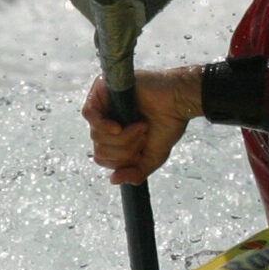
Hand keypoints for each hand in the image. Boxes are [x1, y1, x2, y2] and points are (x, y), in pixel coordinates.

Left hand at [82, 67, 203, 185]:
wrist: (179, 101)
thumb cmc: (168, 125)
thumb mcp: (151, 157)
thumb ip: (134, 172)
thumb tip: (113, 180)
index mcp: (115, 136)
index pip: (103, 158)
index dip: (121, 160)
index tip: (142, 148)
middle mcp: (106, 120)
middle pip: (99, 149)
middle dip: (124, 150)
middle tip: (144, 135)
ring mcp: (103, 105)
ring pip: (96, 135)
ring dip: (122, 137)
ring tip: (142, 126)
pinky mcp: (102, 89)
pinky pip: (89, 115)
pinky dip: (104, 126)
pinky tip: (119, 127)